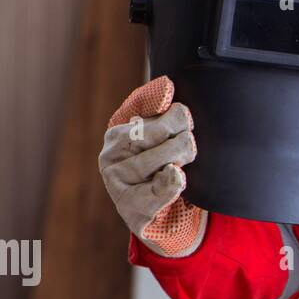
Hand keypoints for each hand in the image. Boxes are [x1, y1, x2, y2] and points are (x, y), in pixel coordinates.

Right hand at [98, 75, 207, 257]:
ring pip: (162, 164)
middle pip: (159, 138)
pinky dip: (171, 184)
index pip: (154, 119)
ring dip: (181, 162)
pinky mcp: (133, 212)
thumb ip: (155, 103)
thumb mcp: (153, 129)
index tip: (185, 123)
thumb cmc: (156, 160)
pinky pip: (157, 194)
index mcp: (116, 136)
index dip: (179, 119)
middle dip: (182, 141)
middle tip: (186, 146)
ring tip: (182, 164)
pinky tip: (177, 176)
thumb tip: (166, 85)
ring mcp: (119, 189)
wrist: (161, 212)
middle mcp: (111, 161)